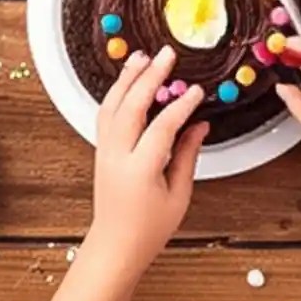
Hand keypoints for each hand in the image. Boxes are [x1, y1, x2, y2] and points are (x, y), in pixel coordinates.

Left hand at [87, 46, 208, 273]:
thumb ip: (187, 155)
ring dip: (126, 79)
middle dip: (148, 77)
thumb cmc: (149, 228)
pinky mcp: (100, 150)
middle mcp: (116, 157)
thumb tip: (199, 125)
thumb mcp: (178, 195)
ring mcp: (104, 151)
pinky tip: (127, 80)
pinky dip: (116, 93)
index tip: (196, 91)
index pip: (161, 128)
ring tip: (141, 57)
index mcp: (139, 171)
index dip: (180, 107)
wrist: (116, 245)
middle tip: (166, 56)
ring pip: (111, 106)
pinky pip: (105, 114)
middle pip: (130, 107)